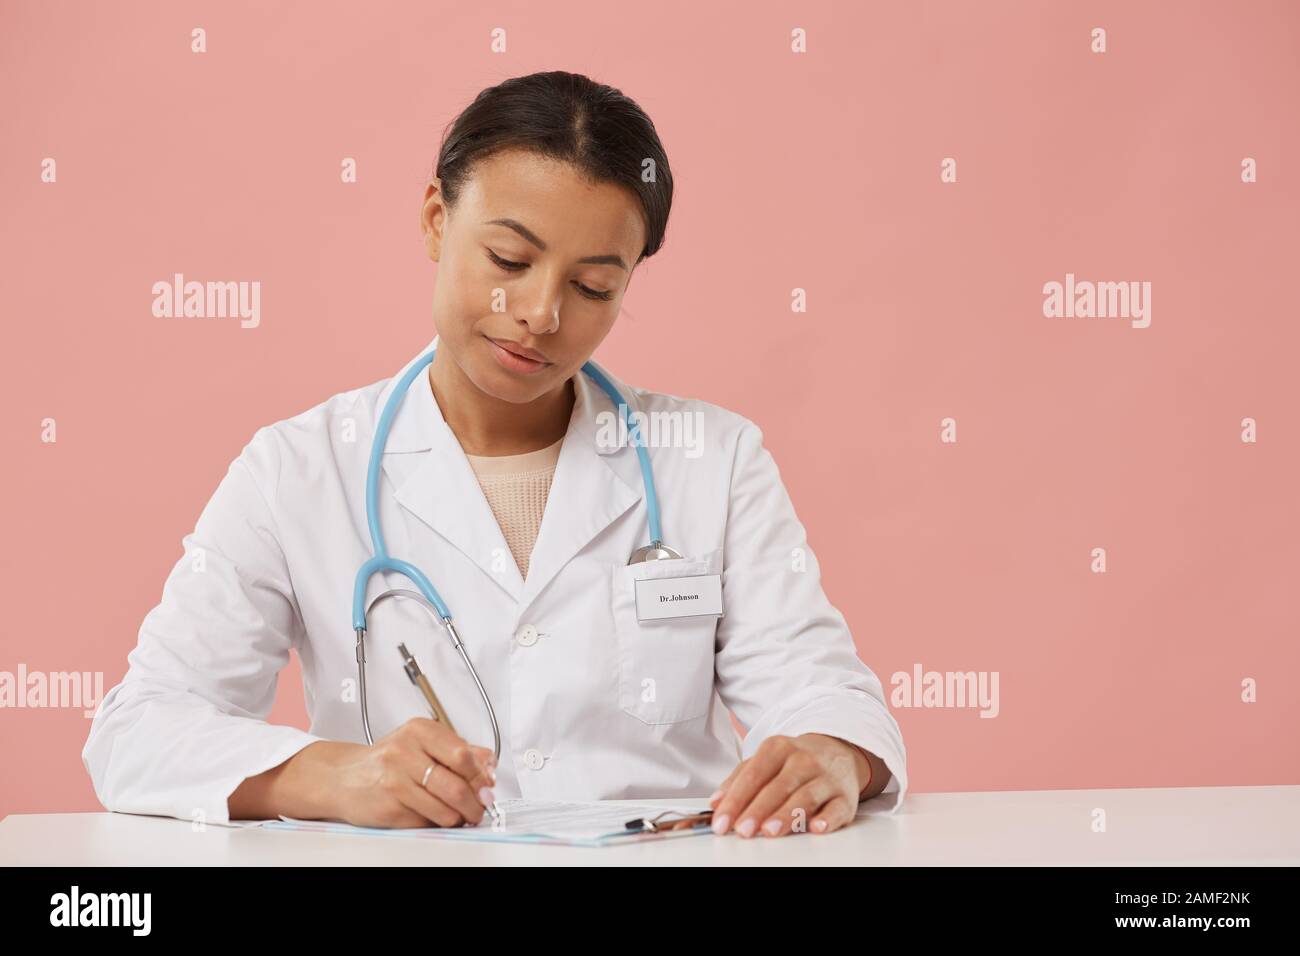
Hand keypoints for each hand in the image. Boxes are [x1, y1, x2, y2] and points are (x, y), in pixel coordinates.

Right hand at [329, 718, 497, 827]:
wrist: (343, 778)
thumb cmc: (387, 761)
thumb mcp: (422, 743)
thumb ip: (457, 750)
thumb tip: (489, 765)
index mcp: (419, 730)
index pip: (462, 755)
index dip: (481, 775)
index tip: (488, 785)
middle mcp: (404, 752)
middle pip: (456, 785)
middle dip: (475, 802)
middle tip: (480, 807)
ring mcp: (394, 781)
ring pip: (444, 809)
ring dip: (459, 817)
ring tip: (460, 814)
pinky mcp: (389, 808)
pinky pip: (426, 823)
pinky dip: (438, 823)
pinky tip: (434, 816)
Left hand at [707, 734, 868, 837]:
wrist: (838, 751)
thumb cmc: (795, 761)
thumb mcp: (766, 761)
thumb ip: (740, 779)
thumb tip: (717, 802)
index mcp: (778, 748)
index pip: (753, 775)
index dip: (736, 799)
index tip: (722, 820)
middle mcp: (803, 760)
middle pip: (778, 787)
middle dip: (758, 810)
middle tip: (742, 830)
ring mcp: (826, 777)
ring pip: (805, 797)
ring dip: (786, 815)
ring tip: (769, 831)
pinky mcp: (845, 796)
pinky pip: (838, 808)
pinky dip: (828, 819)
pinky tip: (816, 827)